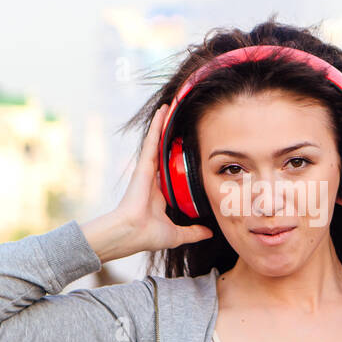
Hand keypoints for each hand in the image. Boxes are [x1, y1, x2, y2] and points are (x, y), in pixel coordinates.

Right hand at [81, 103, 213, 261]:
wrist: (132, 233)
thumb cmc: (147, 235)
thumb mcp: (177, 234)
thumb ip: (193, 232)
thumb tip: (209, 232)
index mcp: (159, 193)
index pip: (171, 171)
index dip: (178, 158)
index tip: (187, 147)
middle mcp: (153, 179)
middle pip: (164, 151)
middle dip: (170, 136)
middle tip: (180, 119)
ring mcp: (147, 170)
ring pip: (157, 142)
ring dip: (163, 124)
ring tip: (171, 107)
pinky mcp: (144, 165)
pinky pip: (152, 141)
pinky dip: (157, 126)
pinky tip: (163, 111)